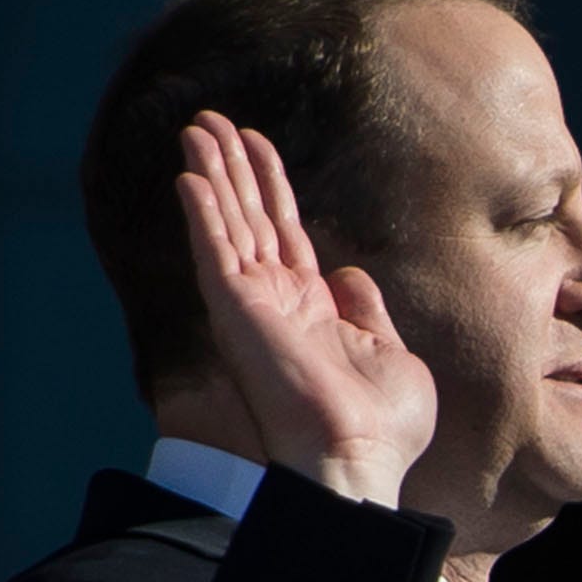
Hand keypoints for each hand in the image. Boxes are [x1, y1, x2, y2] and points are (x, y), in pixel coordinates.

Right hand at [171, 112, 435, 503]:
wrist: (361, 461)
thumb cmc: (383, 425)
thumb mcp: (391, 355)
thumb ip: (367, 311)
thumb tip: (350, 275)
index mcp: (312, 309)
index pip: (284, 234)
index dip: (270, 187)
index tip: (256, 146)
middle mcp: (276, 303)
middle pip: (249, 218)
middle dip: (233, 167)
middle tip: (212, 120)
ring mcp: (254, 307)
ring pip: (227, 224)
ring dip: (211, 175)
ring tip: (197, 128)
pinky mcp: (237, 313)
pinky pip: (215, 253)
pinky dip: (203, 214)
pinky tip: (190, 177)